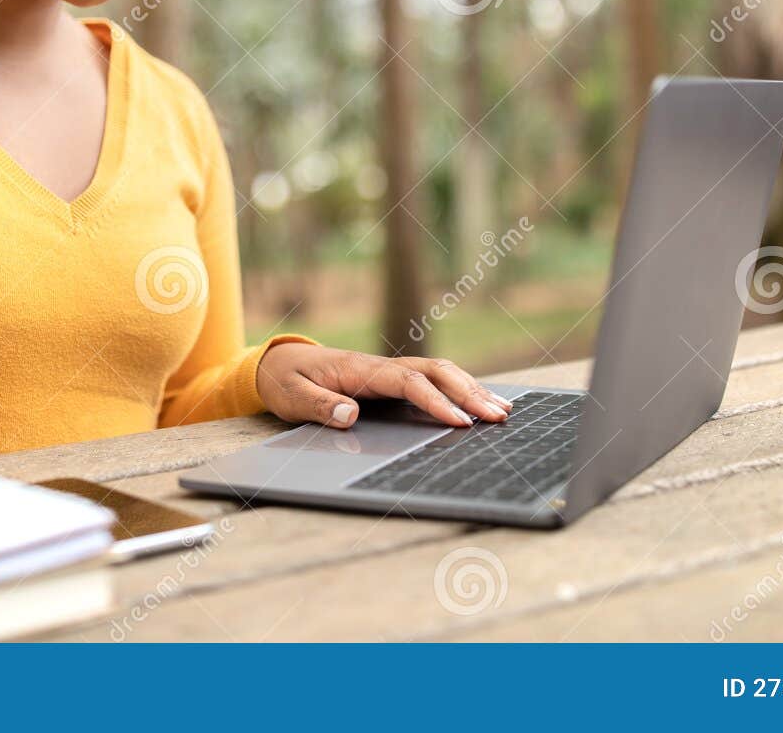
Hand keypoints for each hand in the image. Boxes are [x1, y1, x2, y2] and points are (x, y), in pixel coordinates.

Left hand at [255, 341, 511, 429]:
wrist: (278, 361)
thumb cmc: (286, 379)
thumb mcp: (292, 396)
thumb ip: (319, 405)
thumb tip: (350, 413)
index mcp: (361, 369)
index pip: (408, 381)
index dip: (435, 401)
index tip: (459, 421)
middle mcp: (382, 366)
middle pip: (435, 372)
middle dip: (469, 393)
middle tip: (498, 417)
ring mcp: (390, 370)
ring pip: (440, 373)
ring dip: (472, 389)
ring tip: (503, 410)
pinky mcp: (392, 379)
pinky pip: (433, 380)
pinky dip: (460, 388)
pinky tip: (481, 402)